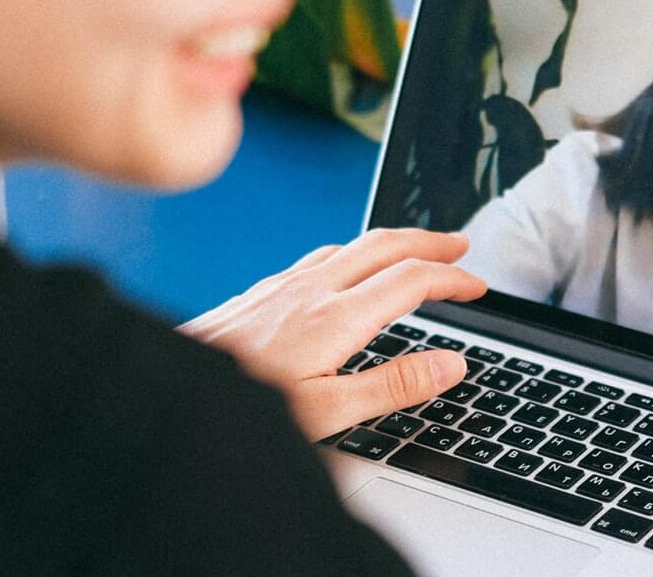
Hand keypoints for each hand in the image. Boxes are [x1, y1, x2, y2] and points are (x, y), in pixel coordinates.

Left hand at [178, 228, 486, 440]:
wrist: (173, 385)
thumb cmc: (244, 404)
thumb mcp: (328, 411)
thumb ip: (393, 386)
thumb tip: (451, 364)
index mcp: (336, 318)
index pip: (410, 281)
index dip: (451, 279)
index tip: (478, 286)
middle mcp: (311, 289)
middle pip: (385, 245)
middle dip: (430, 242)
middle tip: (462, 247)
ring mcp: (284, 285)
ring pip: (353, 245)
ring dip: (395, 243)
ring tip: (417, 251)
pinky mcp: (263, 290)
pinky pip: (322, 255)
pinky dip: (356, 251)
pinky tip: (348, 266)